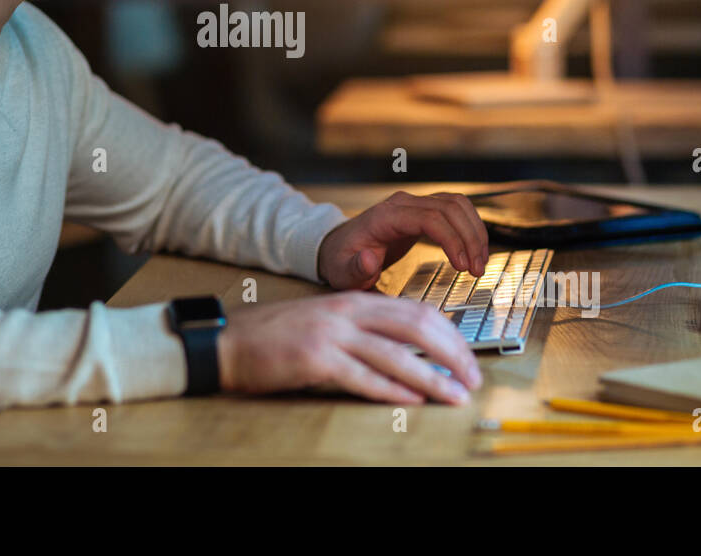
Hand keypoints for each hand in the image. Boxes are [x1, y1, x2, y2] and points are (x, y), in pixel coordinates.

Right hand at [216, 292, 482, 403]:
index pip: (415, 310)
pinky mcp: (314, 359)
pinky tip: (412, 400)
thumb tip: (408, 351)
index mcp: (352, 300)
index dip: (449, 335)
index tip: (468, 358)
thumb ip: (362, 329)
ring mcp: (330, 334)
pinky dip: (391, 389)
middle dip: (452, 353)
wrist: (228, 340)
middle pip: (415, 326)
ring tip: (454, 395)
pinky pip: (362, 376)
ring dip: (432, 377)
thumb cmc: (276, 337)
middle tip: (472, 377)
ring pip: (395, 353)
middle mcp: (346, 312)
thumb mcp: (326, 321)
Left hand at [317, 190, 488, 289]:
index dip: (452, 239)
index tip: (463, 266)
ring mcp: (413, 205)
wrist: (338, 248)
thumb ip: (354, 268)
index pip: (429, 218)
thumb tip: (368, 259)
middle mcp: (401, 204)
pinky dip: (469, 227)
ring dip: (474, 231)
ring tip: (480, 263)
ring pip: (456, 205)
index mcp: (385, 217)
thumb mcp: (342, 272)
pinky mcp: (422, 211)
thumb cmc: (341, 260)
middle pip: (448, 208)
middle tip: (477, 270)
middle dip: (469, 238)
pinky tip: (474, 250)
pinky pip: (454, 210)